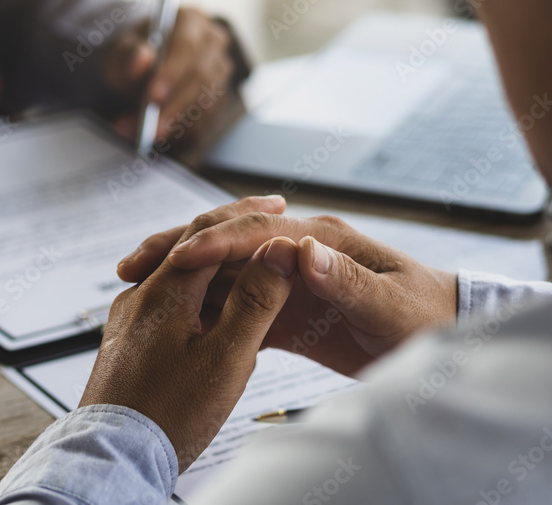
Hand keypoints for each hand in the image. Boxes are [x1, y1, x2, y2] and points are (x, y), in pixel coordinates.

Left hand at [81, 229, 297, 471]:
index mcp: (164, 290)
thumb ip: (255, 302)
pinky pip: (166, 300)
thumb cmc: (168, 413)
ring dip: (214, 262)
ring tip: (248, 261)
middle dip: (229, 231)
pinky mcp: (128, 339)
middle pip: (189, 246)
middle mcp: (139, 294)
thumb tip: (279, 250)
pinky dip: (196, 291)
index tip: (279, 205)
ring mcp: (130, 317)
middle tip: (264, 217)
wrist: (113, 454)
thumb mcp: (226, 358)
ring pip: (177, 274)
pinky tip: (212, 307)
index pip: (208, 232)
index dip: (247, 216)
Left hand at [103, 7, 233, 142]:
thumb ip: (128, 54)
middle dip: (174, 106)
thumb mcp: (121, 50)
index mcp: (190, 20)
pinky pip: (207, 118)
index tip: (153, 97)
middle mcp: (213, 42)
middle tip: (149, 128)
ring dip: (176, 122)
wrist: (144, 63)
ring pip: (207, 101)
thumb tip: (142, 58)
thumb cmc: (134, 52)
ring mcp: (220, 68)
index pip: (187, 46)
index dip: (172, 73)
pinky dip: (181, 131)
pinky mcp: (219, 94)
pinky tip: (158, 135)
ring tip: (143, 134)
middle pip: (201, 76)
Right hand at [119, 201, 457, 374]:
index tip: (177, 261)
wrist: (440, 337)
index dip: (213, 244)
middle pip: (222, 244)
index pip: (254, 233)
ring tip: (134, 294)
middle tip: (129, 267)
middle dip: (174, 250)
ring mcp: (284, 277)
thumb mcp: (392, 304)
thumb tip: (301, 250)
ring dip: (178, 281)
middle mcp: (294, 251)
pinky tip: (170, 323)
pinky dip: (200, 311)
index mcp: (319, 239)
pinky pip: (232, 305)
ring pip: (219, 272)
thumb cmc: (426, 316)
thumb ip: (348, 279)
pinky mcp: (282, 307)